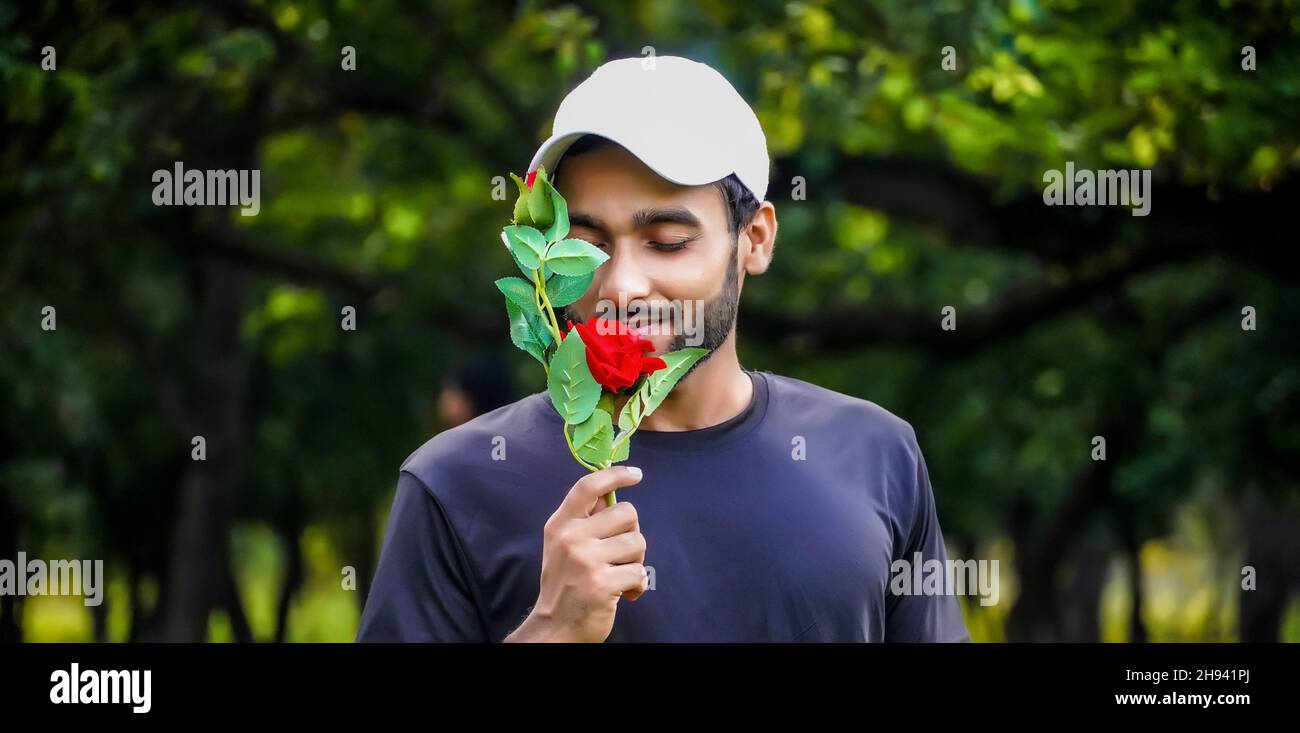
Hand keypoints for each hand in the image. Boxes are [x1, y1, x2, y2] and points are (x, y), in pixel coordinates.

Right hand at [505, 466, 647, 641]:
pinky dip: (638, 584)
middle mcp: (571, 538)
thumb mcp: (562, 545)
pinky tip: (625, 593)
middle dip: (632, 533)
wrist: (554, 627)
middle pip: (627, 513)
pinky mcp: (602, 583)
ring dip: (636, 561)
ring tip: (620, 574)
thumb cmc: (565, 584)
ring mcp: (586, 560)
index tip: (636, 475)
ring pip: (638, 542)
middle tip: (620, 554)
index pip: (588, 487)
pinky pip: (640, 572)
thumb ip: (584, 520)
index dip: (615, 475)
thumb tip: (612, 492)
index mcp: (560, 524)